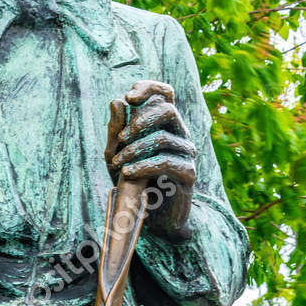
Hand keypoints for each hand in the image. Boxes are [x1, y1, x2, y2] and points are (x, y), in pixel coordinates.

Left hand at [106, 81, 195, 233]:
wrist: (151, 217)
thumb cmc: (134, 183)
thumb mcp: (117, 156)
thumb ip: (116, 130)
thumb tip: (118, 101)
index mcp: (164, 124)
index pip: (165, 94)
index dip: (150, 87)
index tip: (129, 96)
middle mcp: (179, 134)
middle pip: (167, 109)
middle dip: (140, 121)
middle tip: (120, 139)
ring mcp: (186, 153)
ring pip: (163, 137)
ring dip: (135, 149)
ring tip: (117, 164)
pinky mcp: (188, 173)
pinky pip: (167, 161)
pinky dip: (143, 165)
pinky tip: (128, 174)